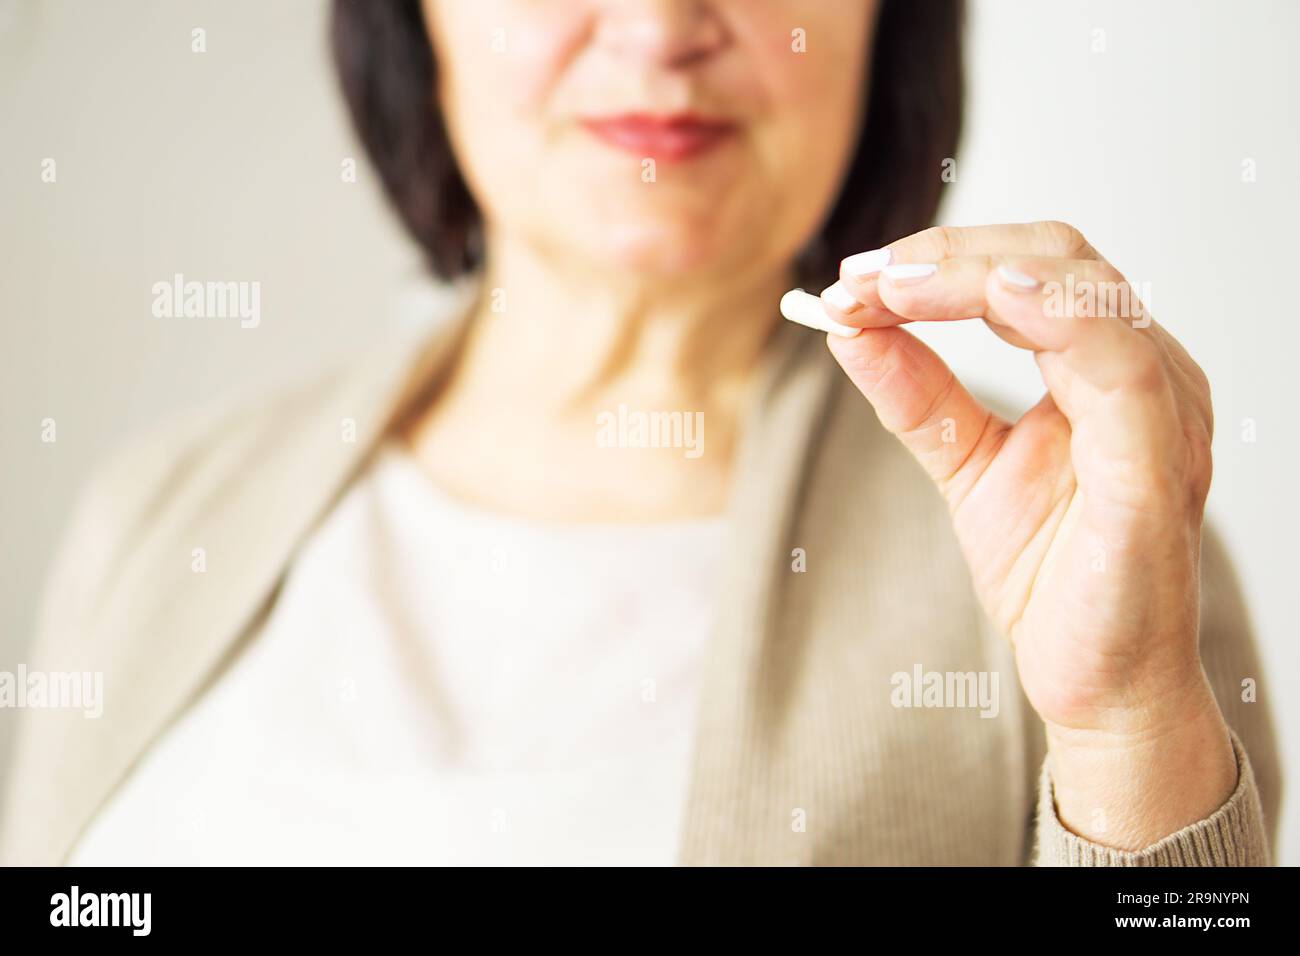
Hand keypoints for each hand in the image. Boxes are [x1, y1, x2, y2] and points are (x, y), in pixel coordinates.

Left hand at [822, 222, 1236, 848]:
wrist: (1096, 681)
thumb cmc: (1052, 575)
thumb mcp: (964, 465)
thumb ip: (918, 394)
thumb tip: (850, 326)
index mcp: (1104, 368)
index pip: (1027, 272)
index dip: (939, 260)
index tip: (854, 278)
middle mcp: (1145, 375)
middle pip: (1056, 259)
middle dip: (948, 255)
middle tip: (862, 277)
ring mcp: (1163, 415)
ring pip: (1085, 292)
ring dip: (978, 274)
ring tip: (895, 285)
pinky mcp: (1159, 468)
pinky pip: (1120, 367)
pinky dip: (1054, 317)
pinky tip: (992, 299)